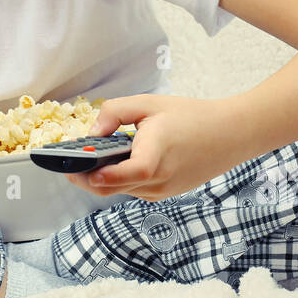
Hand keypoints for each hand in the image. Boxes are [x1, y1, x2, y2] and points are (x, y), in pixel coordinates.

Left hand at [63, 95, 230, 201]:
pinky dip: (120, 179)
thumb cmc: (192, 116)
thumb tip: (92, 132)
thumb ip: (115, 113)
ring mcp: (163, 191)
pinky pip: (135, 190)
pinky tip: (116, 163)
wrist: (230, 135)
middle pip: (113, 187)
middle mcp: (160, 179)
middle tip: (67, 165)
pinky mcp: (166, 194)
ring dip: (103, 179)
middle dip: (86, 178)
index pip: (128, 173)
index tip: (76, 170)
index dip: (102, 174)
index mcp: (157, 154)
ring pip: (122, 191)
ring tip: (87, 161)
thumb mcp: (149, 104)